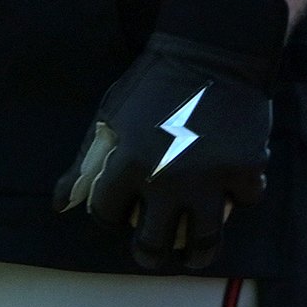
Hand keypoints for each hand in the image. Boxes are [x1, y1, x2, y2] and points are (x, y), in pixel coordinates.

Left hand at [54, 0, 284, 269]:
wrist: (213, 52)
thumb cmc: (153, 83)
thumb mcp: (109, 117)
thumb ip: (84, 163)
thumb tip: (59, 204)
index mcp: (126, 165)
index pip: (106, 214)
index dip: (109, 215)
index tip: (118, 211)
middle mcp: (166, 180)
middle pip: (154, 244)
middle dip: (149, 255)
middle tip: (153, 254)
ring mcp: (210, 179)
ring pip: (203, 241)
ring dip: (196, 253)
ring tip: (192, 254)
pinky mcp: (247, 170)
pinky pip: (244, 201)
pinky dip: (238, 197)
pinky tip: (229, 190)